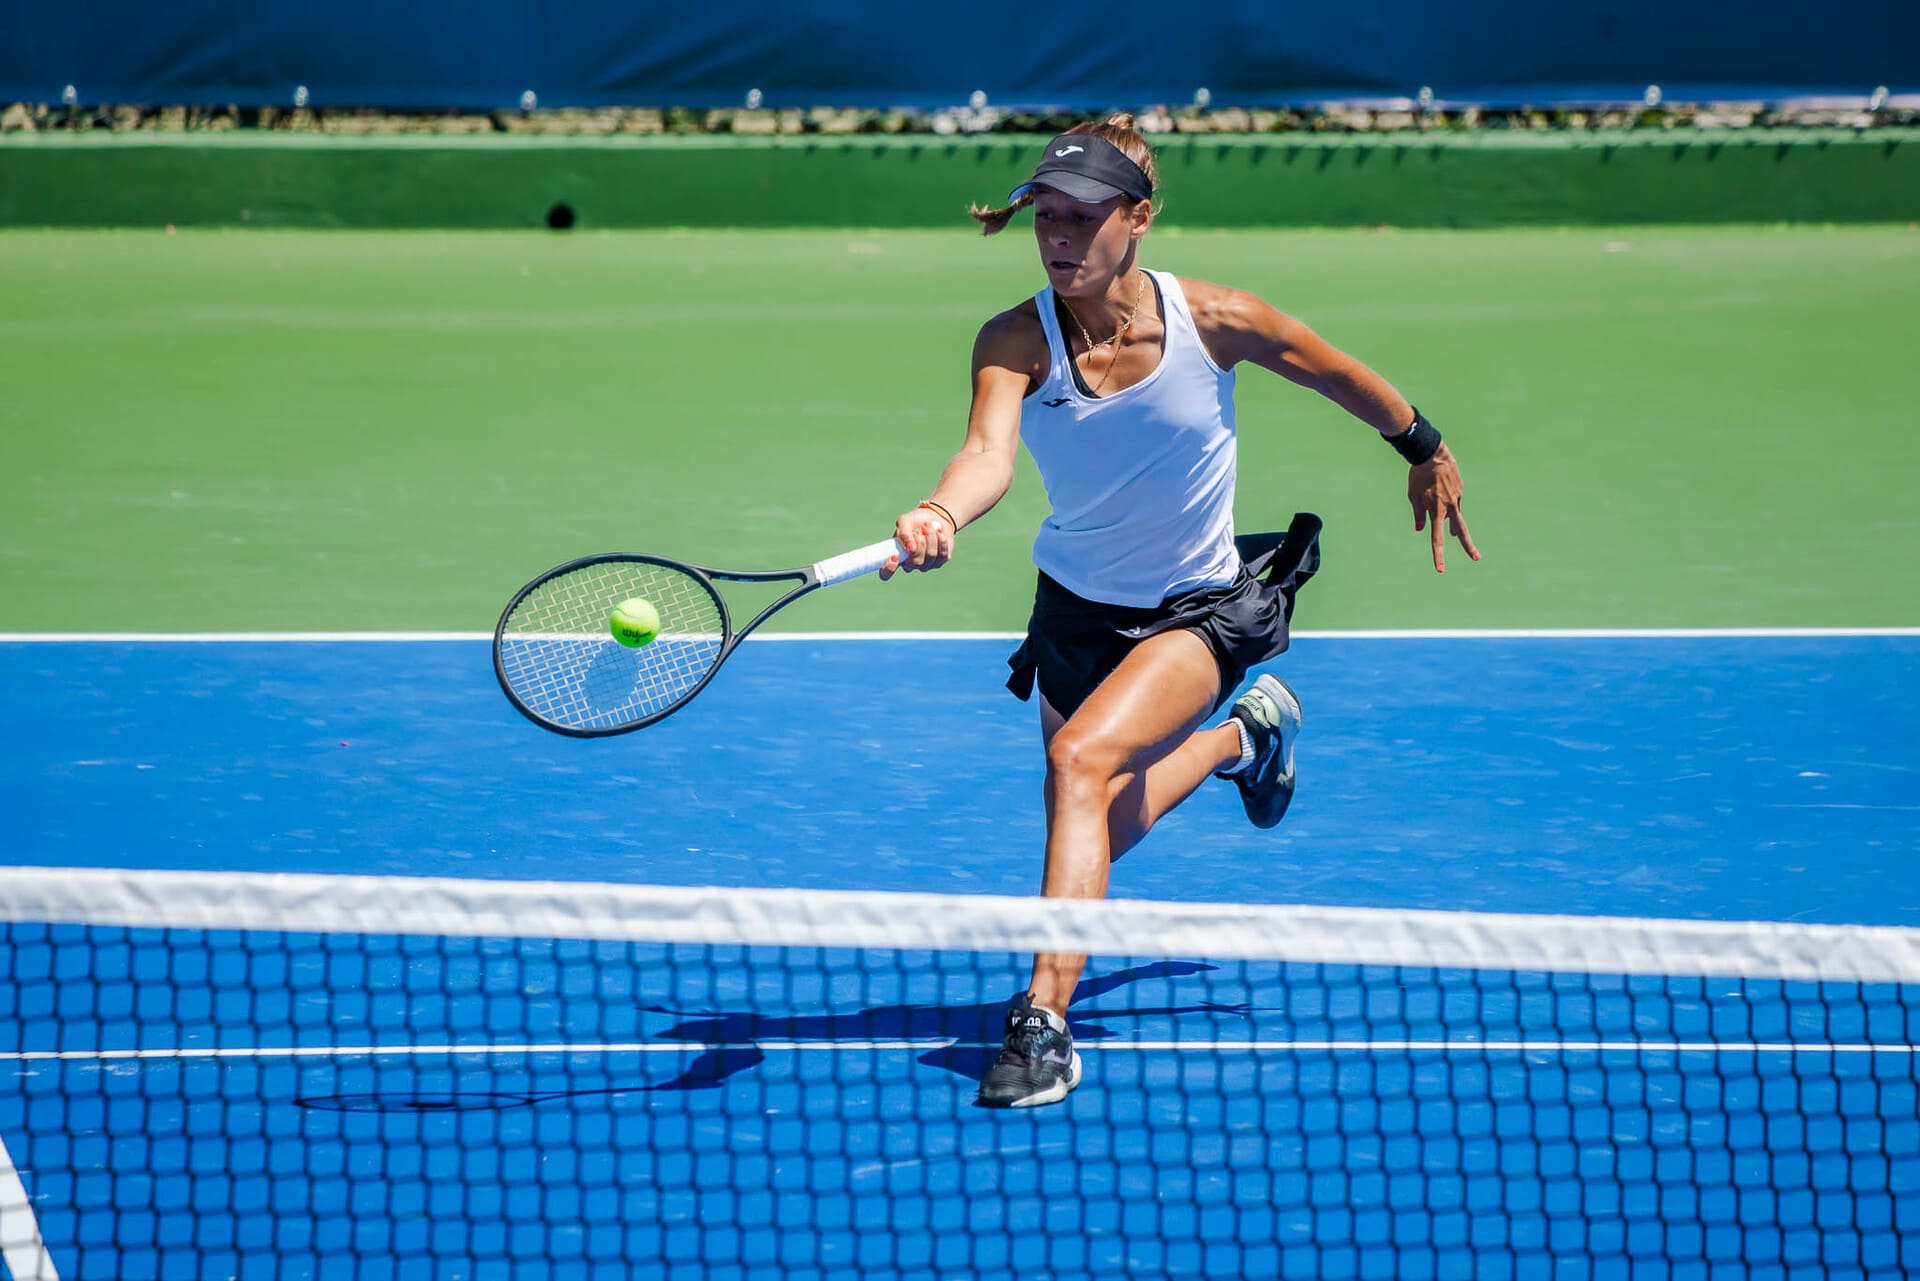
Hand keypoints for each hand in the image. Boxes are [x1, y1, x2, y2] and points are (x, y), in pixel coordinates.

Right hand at [879, 506, 954, 578]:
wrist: (934, 517)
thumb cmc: (915, 521)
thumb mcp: (905, 521)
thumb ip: (903, 533)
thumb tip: (910, 549)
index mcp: (896, 556)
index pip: (886, 573)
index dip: (889, 569)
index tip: (894, 556)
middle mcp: (910, 564)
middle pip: (915, 562)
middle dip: (919, 543)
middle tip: (918, 530)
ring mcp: (926, 564)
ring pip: (930, 556)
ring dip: (931, 538)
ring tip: (929, 525)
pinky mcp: (940, 561)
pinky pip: (942, 554)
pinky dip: (941, 540)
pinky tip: (939, 531)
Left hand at [1408, 443, 1479, 572]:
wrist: (1431, 453)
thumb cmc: (1418, 475)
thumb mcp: (1413, 496)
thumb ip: (1418, 514)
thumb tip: (1420, 529)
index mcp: (1436, 511)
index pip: (1436, 539)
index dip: (1438, 555)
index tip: (1440, 569)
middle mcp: (1450, 506)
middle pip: (1461, 531)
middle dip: (1468, 546)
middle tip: (1476, 558)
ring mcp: (1457, 497)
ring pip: (1456, 515)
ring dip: (1454, 525)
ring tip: (1454, 535)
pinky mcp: (1460, 488)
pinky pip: (1454, 500)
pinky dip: (1449, 502)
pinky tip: (1442, 493)